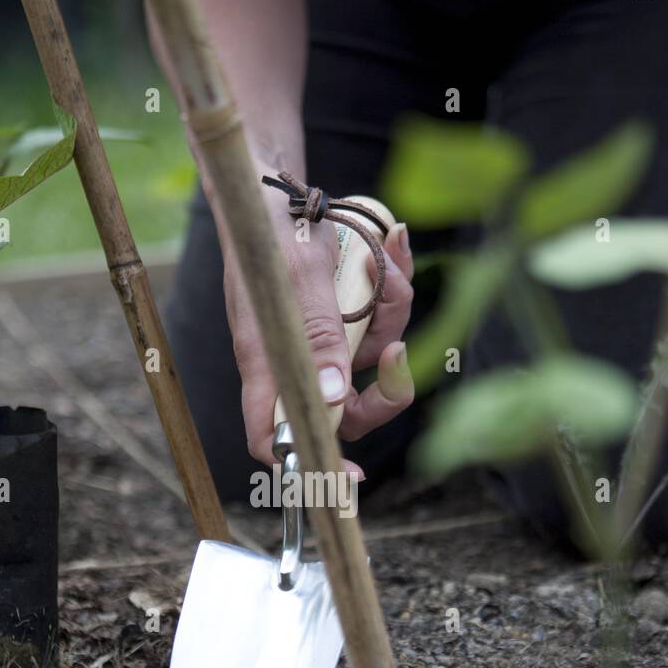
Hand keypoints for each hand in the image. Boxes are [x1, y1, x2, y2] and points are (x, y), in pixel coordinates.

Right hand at [222, 166, 415, 476]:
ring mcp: (320, 340)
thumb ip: (317, 341)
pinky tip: (395, 243)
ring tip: (388, 259)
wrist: (274, 188)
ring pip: (372, 356)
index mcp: (268, 365)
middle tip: (399, 356)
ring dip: (392, 310)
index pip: (274, 435)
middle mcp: (294, 361)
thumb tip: (331, 401)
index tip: (349, 480)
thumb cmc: (270, 235)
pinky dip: (393, 284)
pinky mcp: (340, 315)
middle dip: (383, 387)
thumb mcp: (297, 285)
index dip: (308, 464)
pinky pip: (380, 318)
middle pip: (345, 407)